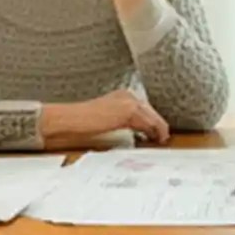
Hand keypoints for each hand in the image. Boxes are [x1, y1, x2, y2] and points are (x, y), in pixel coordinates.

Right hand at [41, 89, 171, 145]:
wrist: (71, 119)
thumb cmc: (82, 122)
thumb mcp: (107, 119)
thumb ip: (121, 121)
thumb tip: (136, 132)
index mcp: (121, 95)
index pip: (143, 108)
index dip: (152, 121)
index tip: (156, 132)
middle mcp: (127, 95)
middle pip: (150, 111)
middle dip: (157, 124)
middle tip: (162, 137)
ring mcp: (128, 101)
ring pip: (152, 116)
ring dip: (158, 129)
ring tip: (161, 139)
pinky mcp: (128, 111)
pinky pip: (148, 123)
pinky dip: (155, 131)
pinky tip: (157, 139)